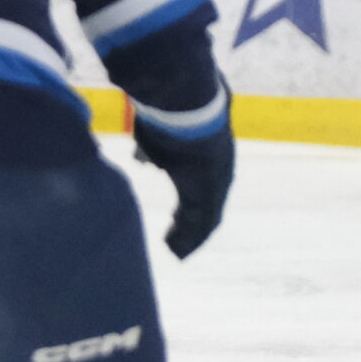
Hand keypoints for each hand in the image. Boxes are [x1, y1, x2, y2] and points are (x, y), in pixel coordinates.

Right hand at [132, 114, 233, 258]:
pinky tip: (174, 251)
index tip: (177, 215)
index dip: (190, 204)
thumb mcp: (161, 133)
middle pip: (207, 207)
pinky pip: (199, 226)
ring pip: (204, 220)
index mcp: (211, 158)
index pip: (204, 187)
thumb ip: (152, 150)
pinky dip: (187, 240)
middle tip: (175, 238)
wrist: (189, 109)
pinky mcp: (207, 196)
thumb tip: (140, 160)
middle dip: (190, 224)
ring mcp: (217, 186)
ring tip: (176, 252)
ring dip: (189, 237)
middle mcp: (220, 174)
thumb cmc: (172, 115)